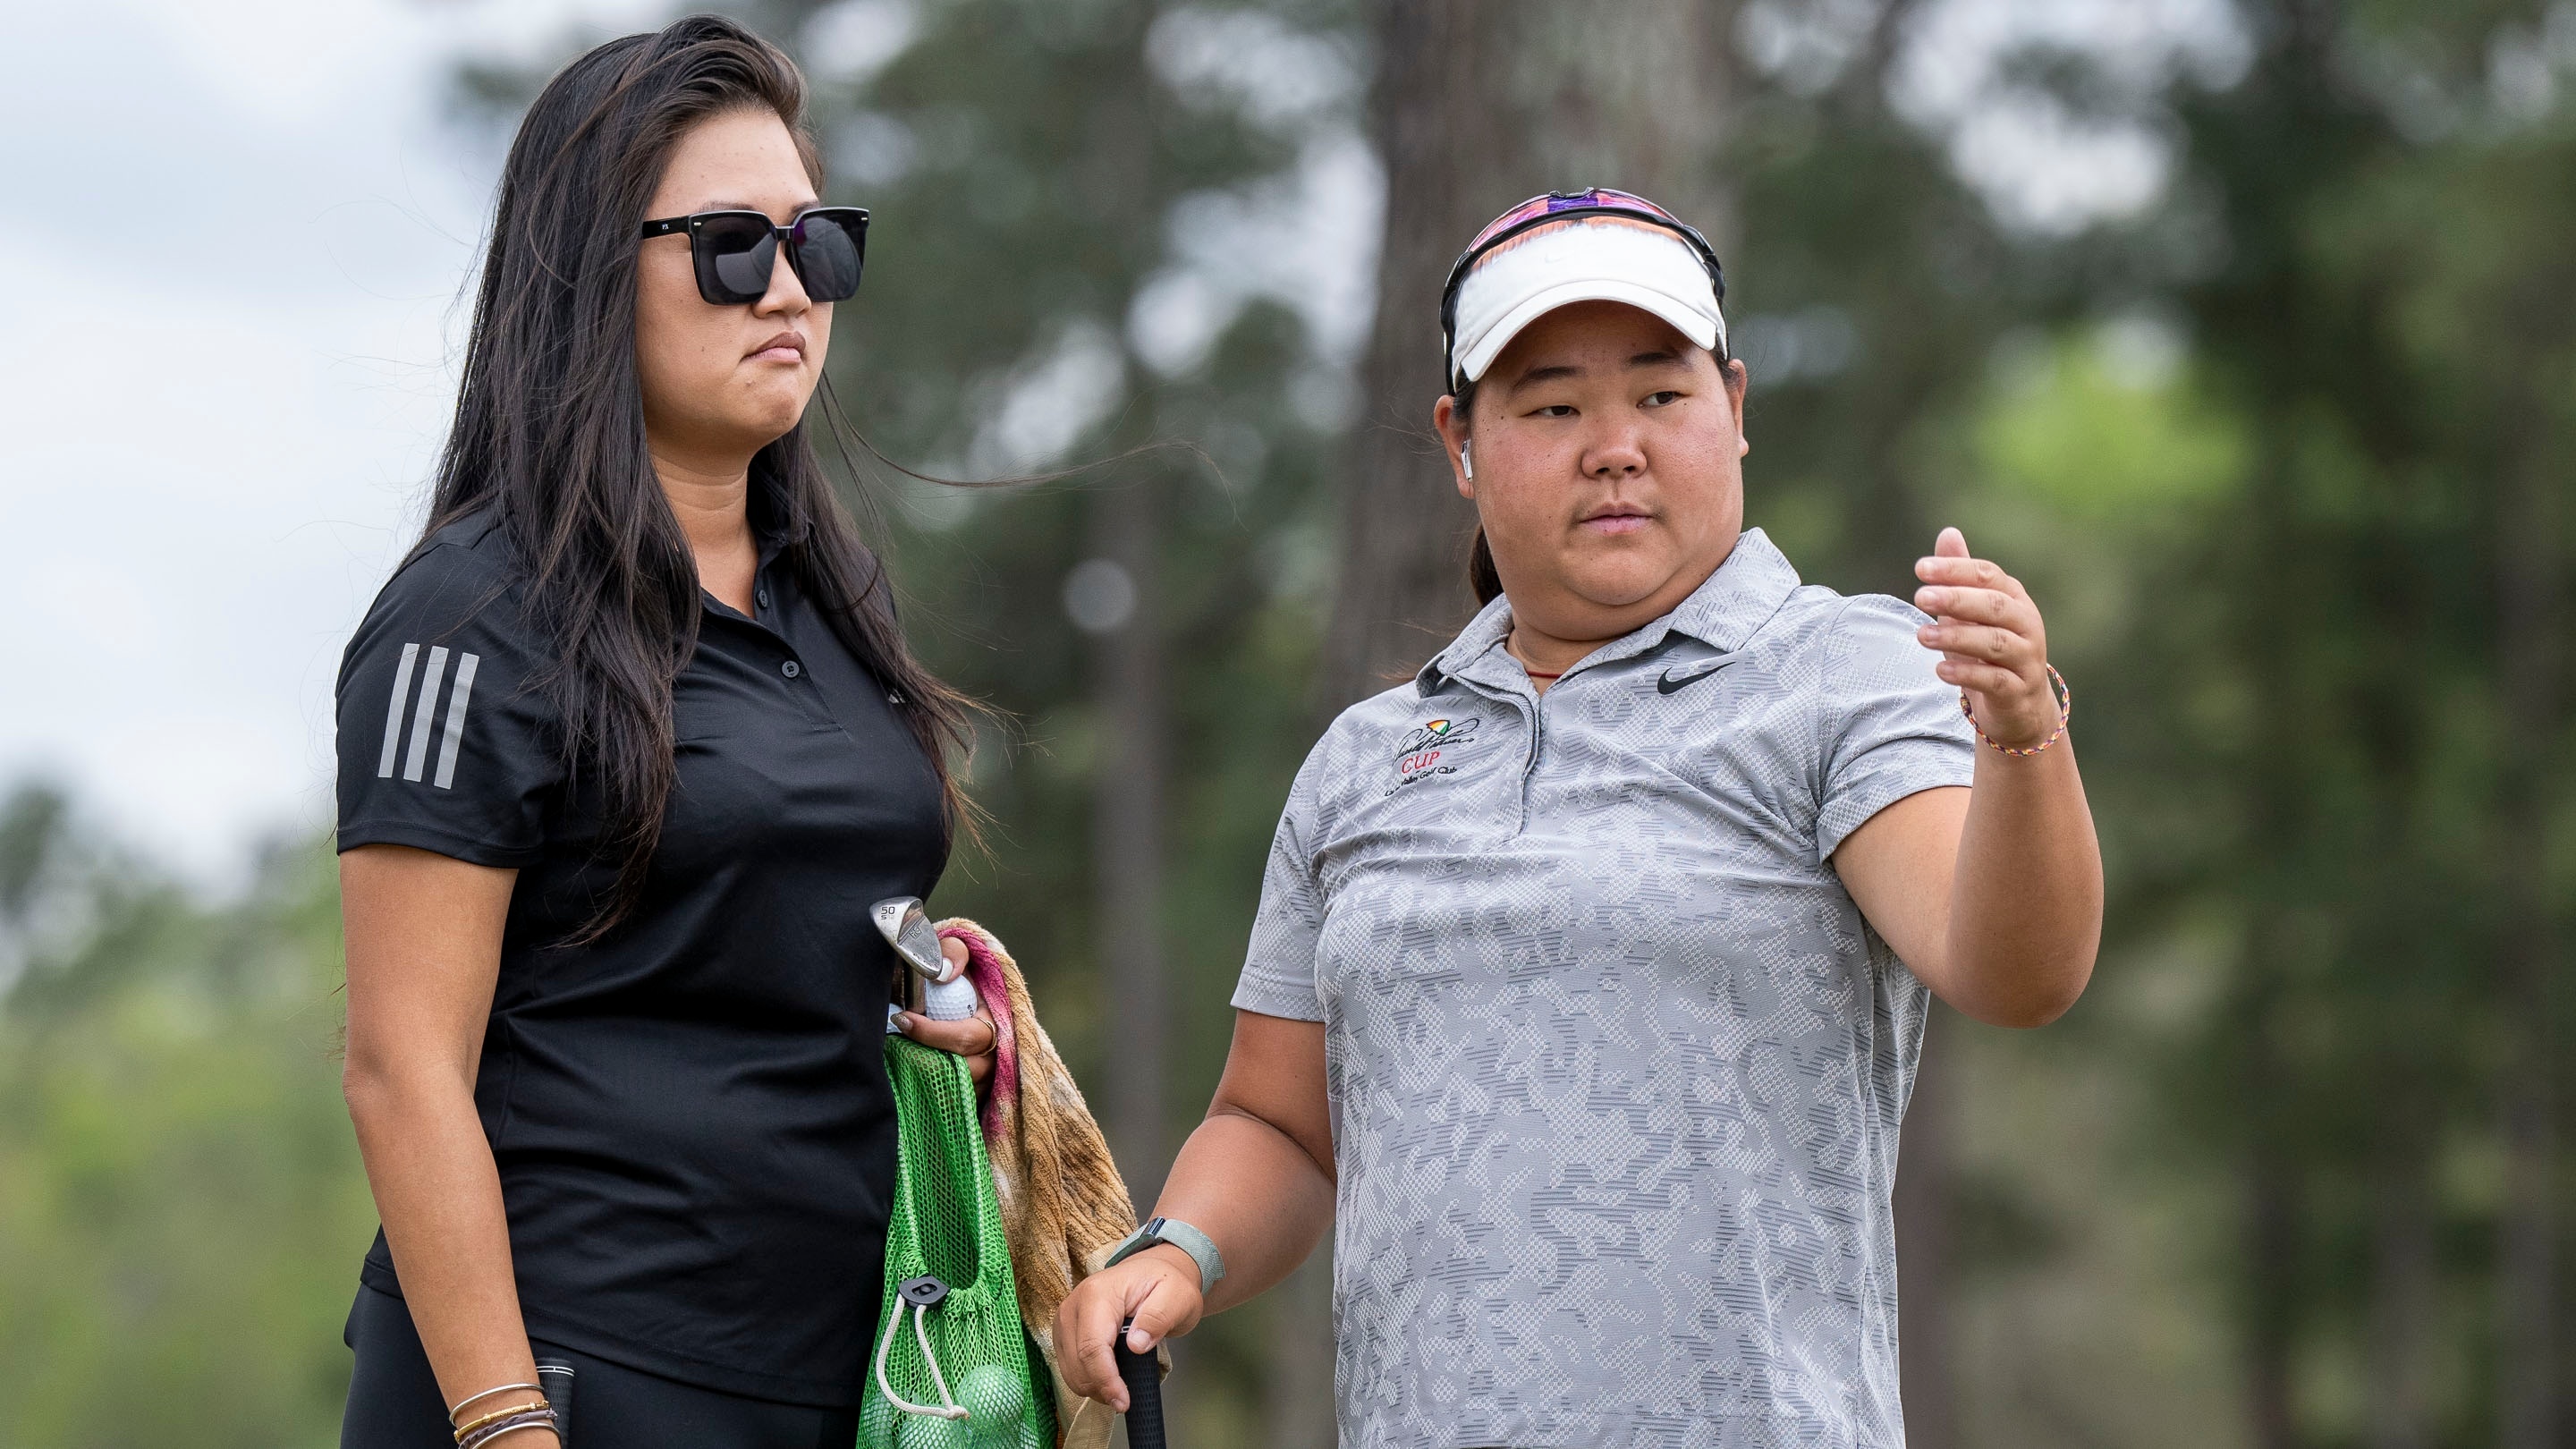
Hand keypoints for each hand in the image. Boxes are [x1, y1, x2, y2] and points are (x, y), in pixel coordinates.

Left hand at [893, 937, 997, 1087]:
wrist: (955, 998)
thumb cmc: (953, 978)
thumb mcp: (954, 954)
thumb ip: (951, 953)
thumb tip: (943, 974)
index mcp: (995, 1022)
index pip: (965, 1038)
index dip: (930, 1033)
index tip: (901, 1019)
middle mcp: (995, 1056)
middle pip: (960, 1071)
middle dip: (921, 1059)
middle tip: (892, 1042)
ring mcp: (985, 1081)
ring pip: (953, 1092)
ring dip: (921, 1078)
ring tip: (897, 1057)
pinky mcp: (971, 1096)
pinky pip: (948, 1105)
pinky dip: (926, 1093)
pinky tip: (906, 1076)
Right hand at [1052, 1244, 1204, 1411]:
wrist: (1151, 1273)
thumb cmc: (1165, 1285)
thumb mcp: (1177, 1297)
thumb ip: (1158, 1318)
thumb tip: (1136, 1345)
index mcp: (1097, 1295)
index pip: (1092, 1348)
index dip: (1106, 1380)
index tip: (1124, 1402)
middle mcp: (1072, 1306)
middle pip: (1077, 1363)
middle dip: (1101, 1388)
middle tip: (1128, 1397)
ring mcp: (1065, 1320)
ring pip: (1070, 1370)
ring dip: (1094, 1387)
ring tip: (1121, 1387)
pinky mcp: (1064, 1332)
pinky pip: (1069, 1368)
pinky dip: (1088, 1380)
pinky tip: (1108, 1378)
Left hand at [1913, 527, 2058, 749]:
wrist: (2018, 706)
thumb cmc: (1988, 651)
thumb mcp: (1970, 613)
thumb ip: (1959, 577)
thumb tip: (1948, 532)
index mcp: (2014, 599)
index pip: (1988, 576)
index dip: (1956, 569)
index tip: (1921, 568)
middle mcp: (2026, 624)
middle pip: (1994, 606)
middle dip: (1957, 599)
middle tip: (1920, 596)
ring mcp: (2026, 659)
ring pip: (1995, 642)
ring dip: (1956, 636)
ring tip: (1921, 635)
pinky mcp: (2019, 691)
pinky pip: (1995, 679)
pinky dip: (1967, 672)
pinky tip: (1940, 668)